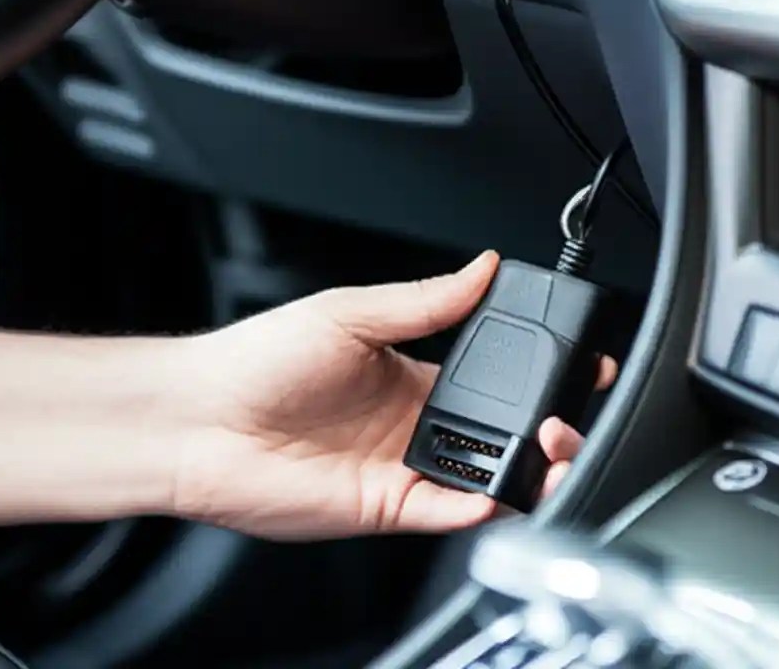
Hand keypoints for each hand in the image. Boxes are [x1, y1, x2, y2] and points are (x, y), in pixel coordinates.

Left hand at [171, 251, 615, 540]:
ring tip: (551, 449)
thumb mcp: (350, 312)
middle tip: (569, 418)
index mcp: (412, 376)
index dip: (537, 379)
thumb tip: (483, 267)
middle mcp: (413, 427)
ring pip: (484, 478)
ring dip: (525, 468)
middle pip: (499, 435)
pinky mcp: (384, 507)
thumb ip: (426, 300)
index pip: (493, 381)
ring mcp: (401, 469)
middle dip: (545, 430)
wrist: (199, 416)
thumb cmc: (256, 360)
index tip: (580, 366)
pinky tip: (493, 487)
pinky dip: (475, 505)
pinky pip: (445, 512)